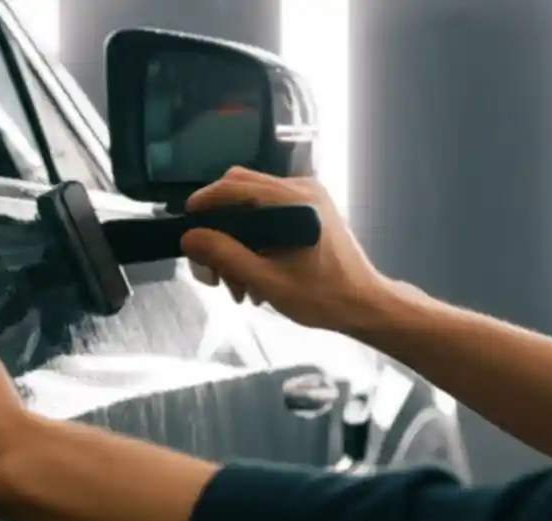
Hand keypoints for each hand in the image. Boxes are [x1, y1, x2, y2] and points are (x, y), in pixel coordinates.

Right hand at [182, 166, 390, 333]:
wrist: (365, 305)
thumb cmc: (323, 297)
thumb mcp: (267, 280)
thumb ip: (225, 255)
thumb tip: (190, 238)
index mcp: (294, 201)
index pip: (236, 185)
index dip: (205, 201)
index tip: (186, 222)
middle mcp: (301, 189)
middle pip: (241, 192)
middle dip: (220, 230)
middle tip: (213, 271)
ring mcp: (308, 198)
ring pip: (252, 207)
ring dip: (236, 243)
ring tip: (236, 284)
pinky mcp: (310, 211)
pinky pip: (269, 215)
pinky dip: (254, 241)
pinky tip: (253, 274)